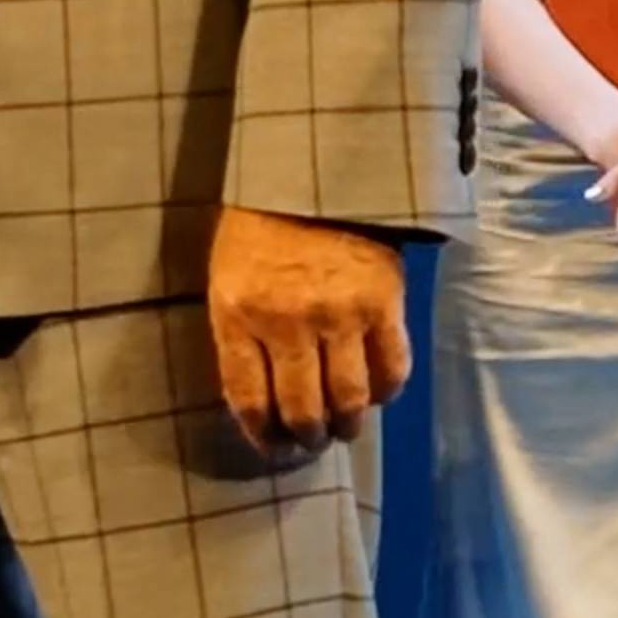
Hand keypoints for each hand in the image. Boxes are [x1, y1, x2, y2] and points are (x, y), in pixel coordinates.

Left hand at [205, 207, 409, 455]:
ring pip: (349, 399)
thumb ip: (238, 334)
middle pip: (301, 409)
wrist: (316, 169)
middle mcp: (288, 321)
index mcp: (238, 313)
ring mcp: (339, 314)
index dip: (263, 435)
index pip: (248, 399)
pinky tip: (377, 394)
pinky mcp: (384, 303)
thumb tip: (259, 400)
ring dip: (347, 425)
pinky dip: (386, 392)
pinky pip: (392, 369)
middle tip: (311, 443)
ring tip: (344, 429)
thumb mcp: (226, 277)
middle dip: (306, 438)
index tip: (273, 448)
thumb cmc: (261, 226)